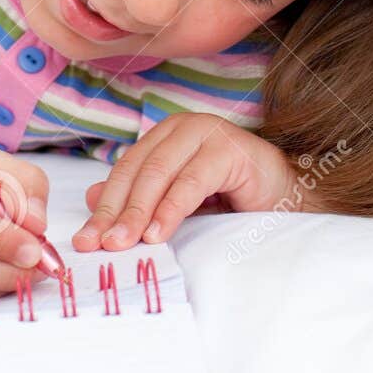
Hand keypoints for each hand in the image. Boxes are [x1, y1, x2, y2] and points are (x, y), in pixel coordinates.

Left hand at [72, 115, 296, 251]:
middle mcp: (181, 127)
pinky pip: (191, 181)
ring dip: (138, 212)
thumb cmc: (233, 200)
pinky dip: (171, 209)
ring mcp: (206, 132)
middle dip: (115, 212)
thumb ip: (140, 199)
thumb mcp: (177, 204)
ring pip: (159, 173)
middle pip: (137, 171)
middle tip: (100, 245)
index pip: (125, 171)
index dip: (104, 206)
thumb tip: (91, 199)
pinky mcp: (228, 148)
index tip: (85, 241)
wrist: (287, 200)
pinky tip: (157, 233)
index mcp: (164, 136)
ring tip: (123, 243)